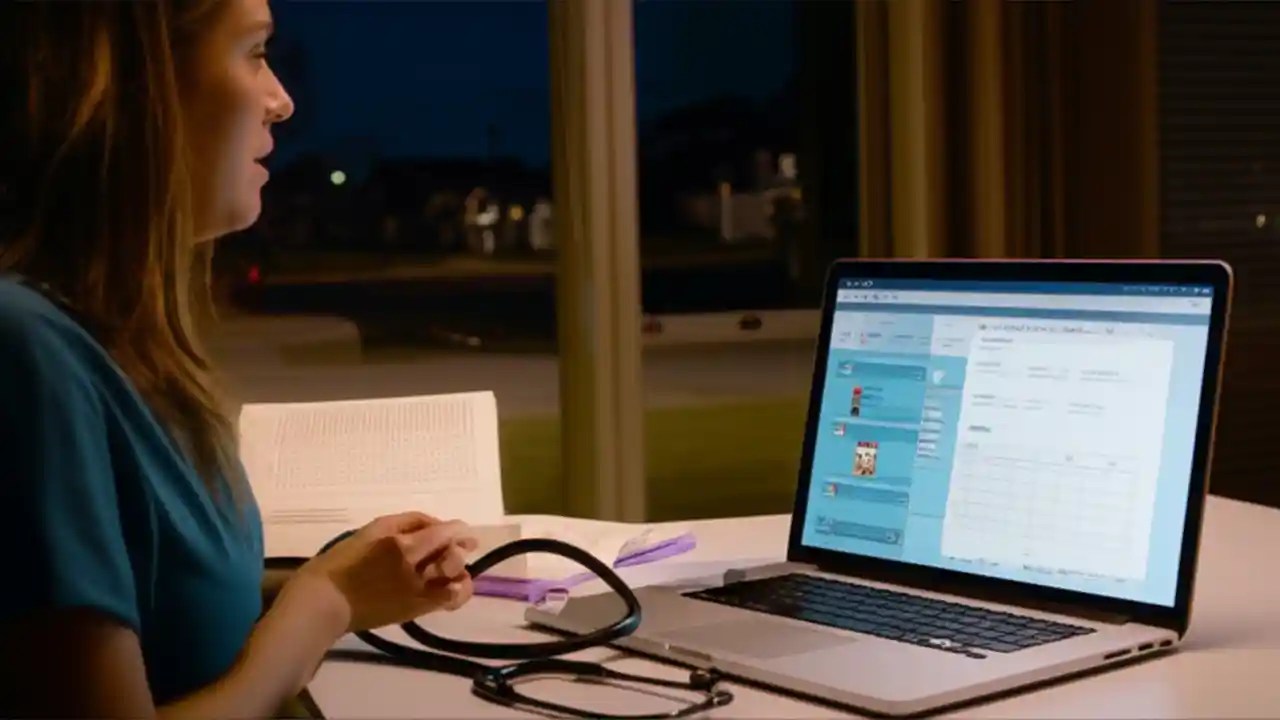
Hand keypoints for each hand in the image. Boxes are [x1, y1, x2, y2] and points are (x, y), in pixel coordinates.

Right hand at [288, 512, 478, 633]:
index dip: (460, 529)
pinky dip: (455, 591)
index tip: (461, 529)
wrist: (326, 602)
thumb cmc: (343, 561)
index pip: (445, 533)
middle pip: (455, 555)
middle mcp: (416, 570)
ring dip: (459, 571)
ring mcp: (419, 594)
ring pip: (458, 581)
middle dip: (458, 548)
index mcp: (403, 546)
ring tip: (451, 568)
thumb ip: (408, 522)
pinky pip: (449, 602)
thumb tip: (436, 525)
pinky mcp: (416, 611)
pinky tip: (448, 585)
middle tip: (453, 546)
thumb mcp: (372, 529)